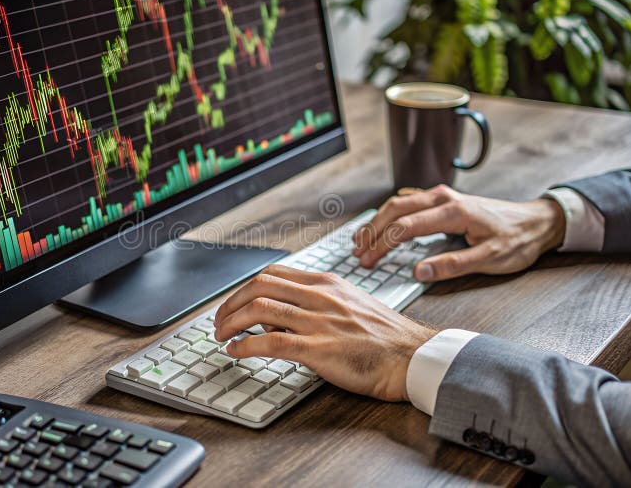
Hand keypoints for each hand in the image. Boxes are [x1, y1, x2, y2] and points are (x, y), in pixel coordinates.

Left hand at [213, 264, 436, 401]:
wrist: (412, 357)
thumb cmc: (384, 336)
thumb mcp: (349, 306)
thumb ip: (314, 305)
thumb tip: (275, 317)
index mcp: (327, 283)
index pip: (273, 274)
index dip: (245, 287)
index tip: (233, 302)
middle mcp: (320, 296)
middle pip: (259, 285)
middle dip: (230, 302)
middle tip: (218, 320)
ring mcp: (318, 321)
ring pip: (259, 309)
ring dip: (230, 321)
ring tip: (221, 335)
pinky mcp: (319, 348)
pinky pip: (270, 341)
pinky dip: (244, 344)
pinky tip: (235, 350)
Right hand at [352, 185, 565, 281]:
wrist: (537, 222)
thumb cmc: (516, 241)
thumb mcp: (489, 259)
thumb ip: (452, 266)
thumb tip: (419, 272)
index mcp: (452, 212)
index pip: (405, 226)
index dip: (382, 244)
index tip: (368, 261)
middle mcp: (443, 198)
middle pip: (395, 210)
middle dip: (373, 232)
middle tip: (358, 254)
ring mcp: (442, 196)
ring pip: (398, 203)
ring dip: (377, 221)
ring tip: (362, 241)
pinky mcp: (443, 199)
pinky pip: (409, 202)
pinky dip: (390, 214)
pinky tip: (382, 224)